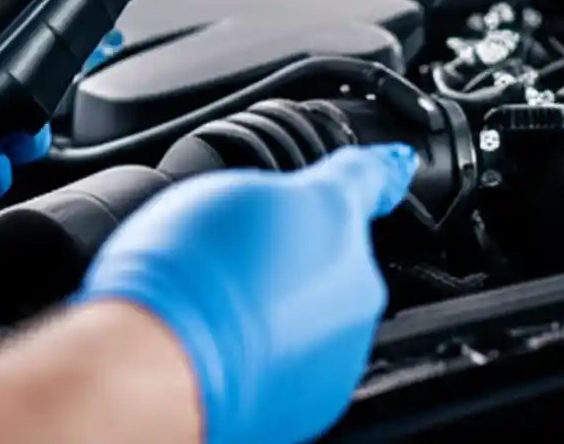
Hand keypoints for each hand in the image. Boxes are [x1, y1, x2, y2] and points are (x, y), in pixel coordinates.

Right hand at [77, 144, 417, 443]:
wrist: (167, 358)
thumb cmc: (185, 270)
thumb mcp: (223, 190)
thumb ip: (276, 194)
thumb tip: (288, 207)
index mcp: (333, 213)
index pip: (367, 181)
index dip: (380, 170)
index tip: (396, 164)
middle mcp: (356, 280)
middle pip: (327, 259)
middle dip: (288, 262)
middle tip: (227, 267)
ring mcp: (344, 344)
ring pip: (315, 315)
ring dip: (277, 313)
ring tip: (218, 313)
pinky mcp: (321, 398)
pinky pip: (298, 365)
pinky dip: (268, 359)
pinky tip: (225, 350)